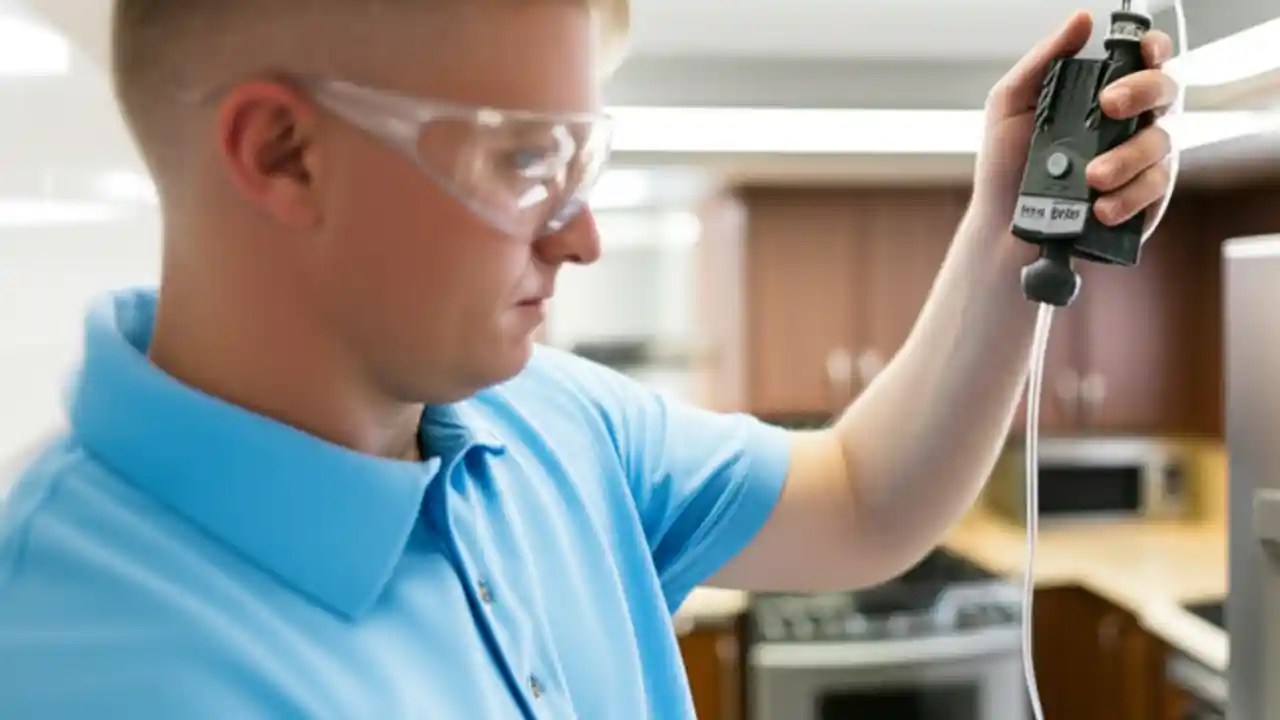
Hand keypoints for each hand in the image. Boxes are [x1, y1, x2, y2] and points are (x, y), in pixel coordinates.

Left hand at [972, 11, 1178, 231]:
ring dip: (1126, 157)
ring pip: (1159, 143)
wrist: (1002, 226)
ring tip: (1092, 176)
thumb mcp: (1011, 105)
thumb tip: (1082, 20)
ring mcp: (1139, 162)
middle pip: (1165, 92)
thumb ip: (1044, 60)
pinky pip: (1153, 190)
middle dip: (1142, 92)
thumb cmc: (1007, 164)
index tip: (1144, 51)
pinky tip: (1101, 207)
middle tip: (1108, 106)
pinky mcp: (1142, 200)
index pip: (1143, 60)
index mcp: (1102, 94)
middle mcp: (1127, 123)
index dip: (1153, 48)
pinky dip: (1128, 197)